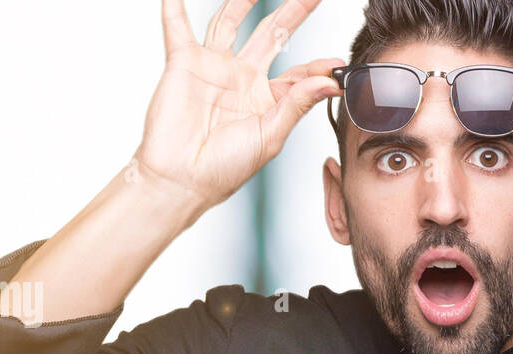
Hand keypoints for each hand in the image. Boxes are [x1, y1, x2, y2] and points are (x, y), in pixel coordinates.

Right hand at [135, 0, 341, 211]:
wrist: (184, 178)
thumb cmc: (226, 168)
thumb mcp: (270, 135)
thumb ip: (297, 104)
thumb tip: (329, 82)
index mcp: (267, 99)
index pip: (299, 73)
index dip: (319, 67)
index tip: (339, 63)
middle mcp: (242, 78)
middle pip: (272, 34)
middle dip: (293, 12)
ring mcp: (213, 67)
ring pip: (231, 21)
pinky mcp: (184, 63)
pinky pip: (177, 28)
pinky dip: (174, 9)